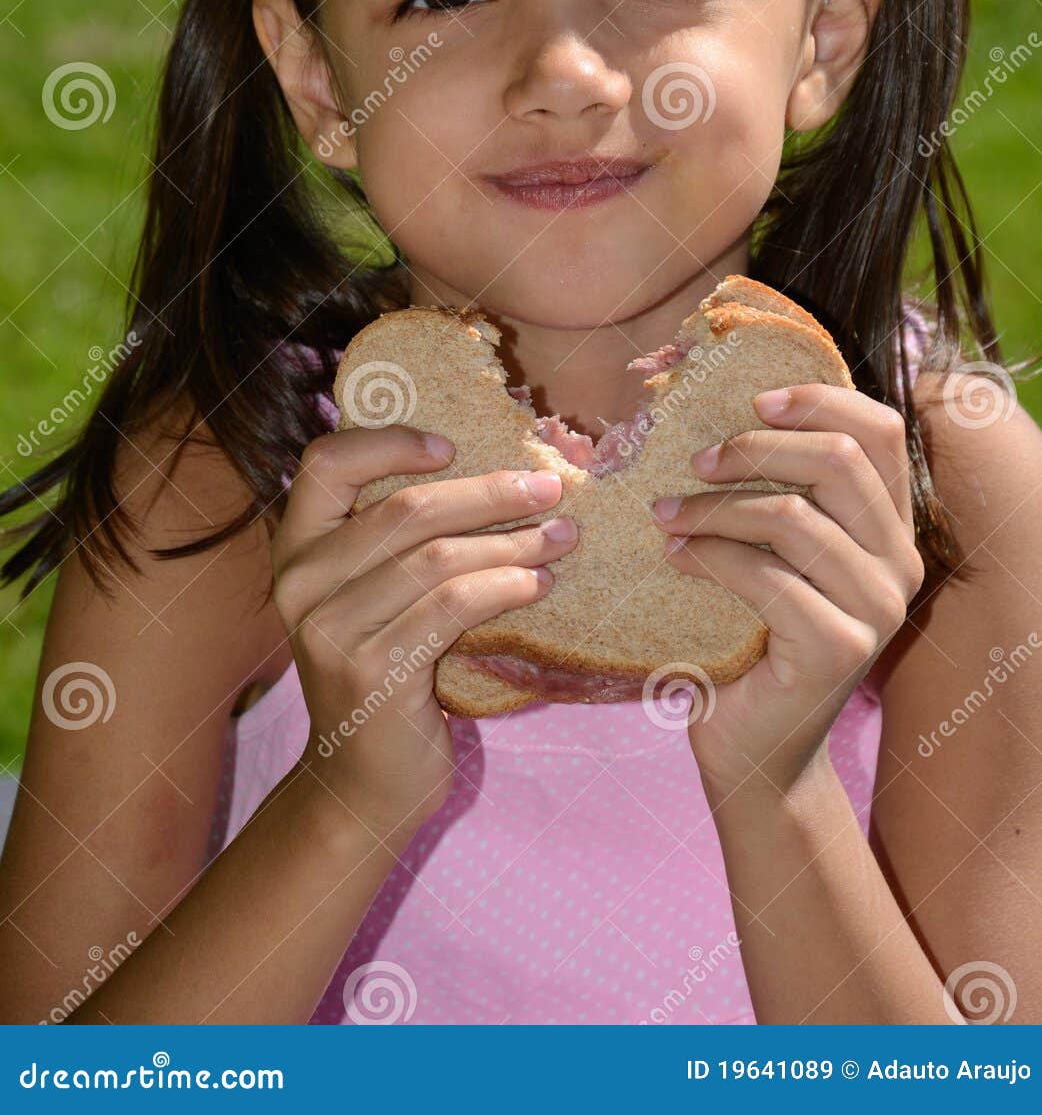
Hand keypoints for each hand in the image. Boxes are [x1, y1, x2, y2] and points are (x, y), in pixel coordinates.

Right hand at [270, 426, 577, 840]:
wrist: (361, 783)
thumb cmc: (384, 672)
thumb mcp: (373, 596)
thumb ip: (399, 540)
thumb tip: (501, 474)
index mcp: (297, 548)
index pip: (327, 463)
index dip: (390, 442)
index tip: (452, 446)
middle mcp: (301, 582)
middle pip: (406, 508)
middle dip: (490, 493)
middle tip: (551, 489)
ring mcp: (331, 629)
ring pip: (439, 557)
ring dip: (513, 544)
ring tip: (560, 538)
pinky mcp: (371, 671)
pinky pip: (452, 606)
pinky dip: (505, 587)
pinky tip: (539, 586)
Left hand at [651, 384, 922, 802]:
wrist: (754, 748)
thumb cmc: (752, 639)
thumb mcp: (776, 553)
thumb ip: (781, 491)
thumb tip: (732, 409)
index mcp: (891, 529)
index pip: (882, 431)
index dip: (820, 400)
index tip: (753, 400)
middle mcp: (900, 565)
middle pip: (840, 460)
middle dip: (754, 449)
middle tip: (693, 463)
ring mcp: (877, 610)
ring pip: (795, 517)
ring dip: (714, 508)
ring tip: (666, 517)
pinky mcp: (840, 649)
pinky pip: (766, 577)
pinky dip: (709, 556)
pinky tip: (675, 558)